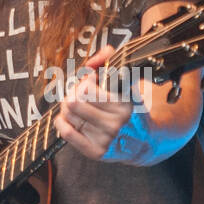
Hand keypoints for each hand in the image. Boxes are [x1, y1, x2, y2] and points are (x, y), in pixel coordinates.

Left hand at [54, 45, 136, 161]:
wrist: (141, 142)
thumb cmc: (127, 109)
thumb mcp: (125, 84)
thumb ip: (112, 62)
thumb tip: (106, 51)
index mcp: (124, 102)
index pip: (87, 87)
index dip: (85, 80)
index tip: (92, 80)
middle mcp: (116, 122)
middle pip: (74, 101)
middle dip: (73, 94)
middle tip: (80, 94)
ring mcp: (106, 138)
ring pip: (69, 114)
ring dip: (67, 108)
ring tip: (77, 107)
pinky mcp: (96, 152)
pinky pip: (67, 132)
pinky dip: (62, 122)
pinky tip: (67, 119)